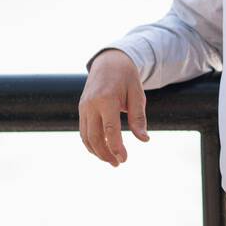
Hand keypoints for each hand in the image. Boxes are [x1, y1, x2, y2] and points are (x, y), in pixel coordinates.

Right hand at [78, 49, 148, 166]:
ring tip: (111, 160)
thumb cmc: (127, 78)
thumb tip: (144, 139)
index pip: (110, 130)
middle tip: (118, 163)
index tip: (124, 159)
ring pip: (86, 136)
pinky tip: (101, 150)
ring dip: (96, 152)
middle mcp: (91, 104)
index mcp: (107, 99)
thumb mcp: (137, 94)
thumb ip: (139, 118)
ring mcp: (83, 107)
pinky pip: (83, 130)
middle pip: (95, 137)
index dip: (116, 147)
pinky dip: (90, 143)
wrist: (109, 61)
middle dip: (105, 154)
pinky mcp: (81, 109)